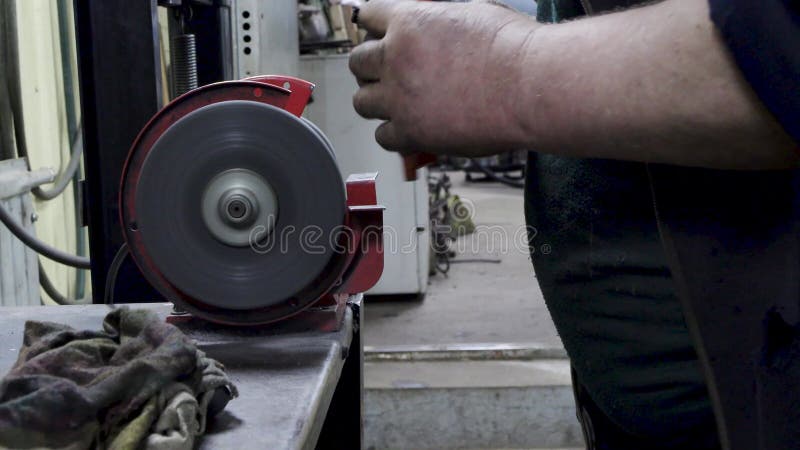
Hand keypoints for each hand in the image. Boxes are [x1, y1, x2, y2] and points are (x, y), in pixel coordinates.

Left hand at [349, 0, 538, 156]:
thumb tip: (432, 28)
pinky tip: (410, 128)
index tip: (378, 36)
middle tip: (387, 74)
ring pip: (361, 102)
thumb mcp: (471, 13)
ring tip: (396, 104)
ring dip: (377, 102)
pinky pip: (382, 136)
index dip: (374, 27)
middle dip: (371, 68)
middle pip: (357, 63)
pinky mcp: (412, 132)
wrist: (531, 86)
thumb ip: (438, 23)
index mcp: (410, 22)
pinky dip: (394, 134)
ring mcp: (400, 98)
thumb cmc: (513, 49)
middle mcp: (396, 58)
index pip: (368, 17)